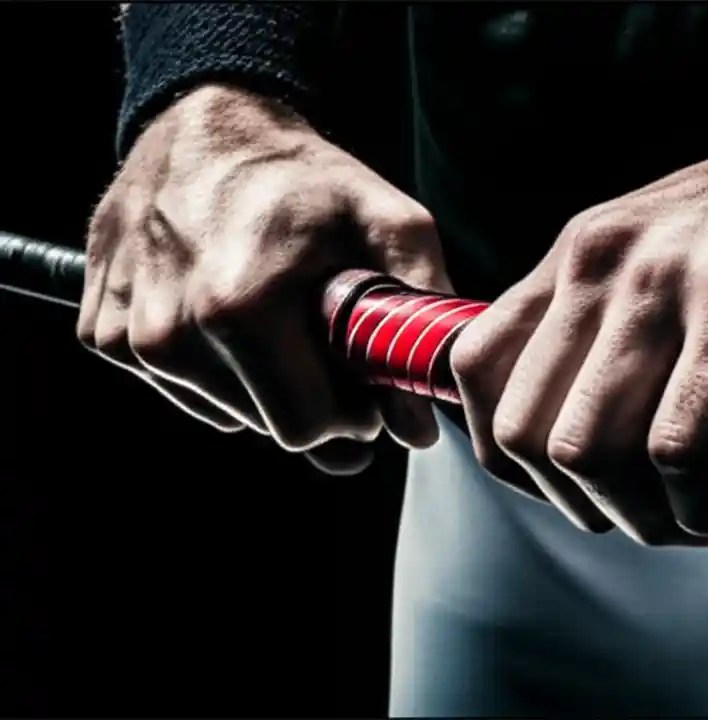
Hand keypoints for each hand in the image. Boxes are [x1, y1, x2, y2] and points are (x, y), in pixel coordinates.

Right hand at [80, 84, 450, 474]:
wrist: (208, 125)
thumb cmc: (305, 178)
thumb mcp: (391, 224)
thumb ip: (420, 316)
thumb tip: (418, 424)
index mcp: (241, 310)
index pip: (307, 428)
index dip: (348, 410)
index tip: (357, 369)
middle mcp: (172, 332)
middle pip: (266, 425)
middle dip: (306, 394)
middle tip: (319, 333)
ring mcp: (130, 337)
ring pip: (223, 413)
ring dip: (257, 380)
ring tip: (270, 310)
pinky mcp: (103, 334)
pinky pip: (179, 389)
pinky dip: (210, 364)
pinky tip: (222, 309)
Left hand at [450, 95, 707, 544]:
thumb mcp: (685, 243)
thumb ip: (627, 310)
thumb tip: (593, 415)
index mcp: (589, 248)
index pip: (479, 370)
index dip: (513, 460)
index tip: (580, 490)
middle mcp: (613, 259)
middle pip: (526, 433)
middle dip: (585, 506)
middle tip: (657, 515)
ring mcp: (676, 281)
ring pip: (588, 452)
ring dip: (644, 516)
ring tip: (706, 511)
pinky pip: (683, 450)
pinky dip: (705, 503)